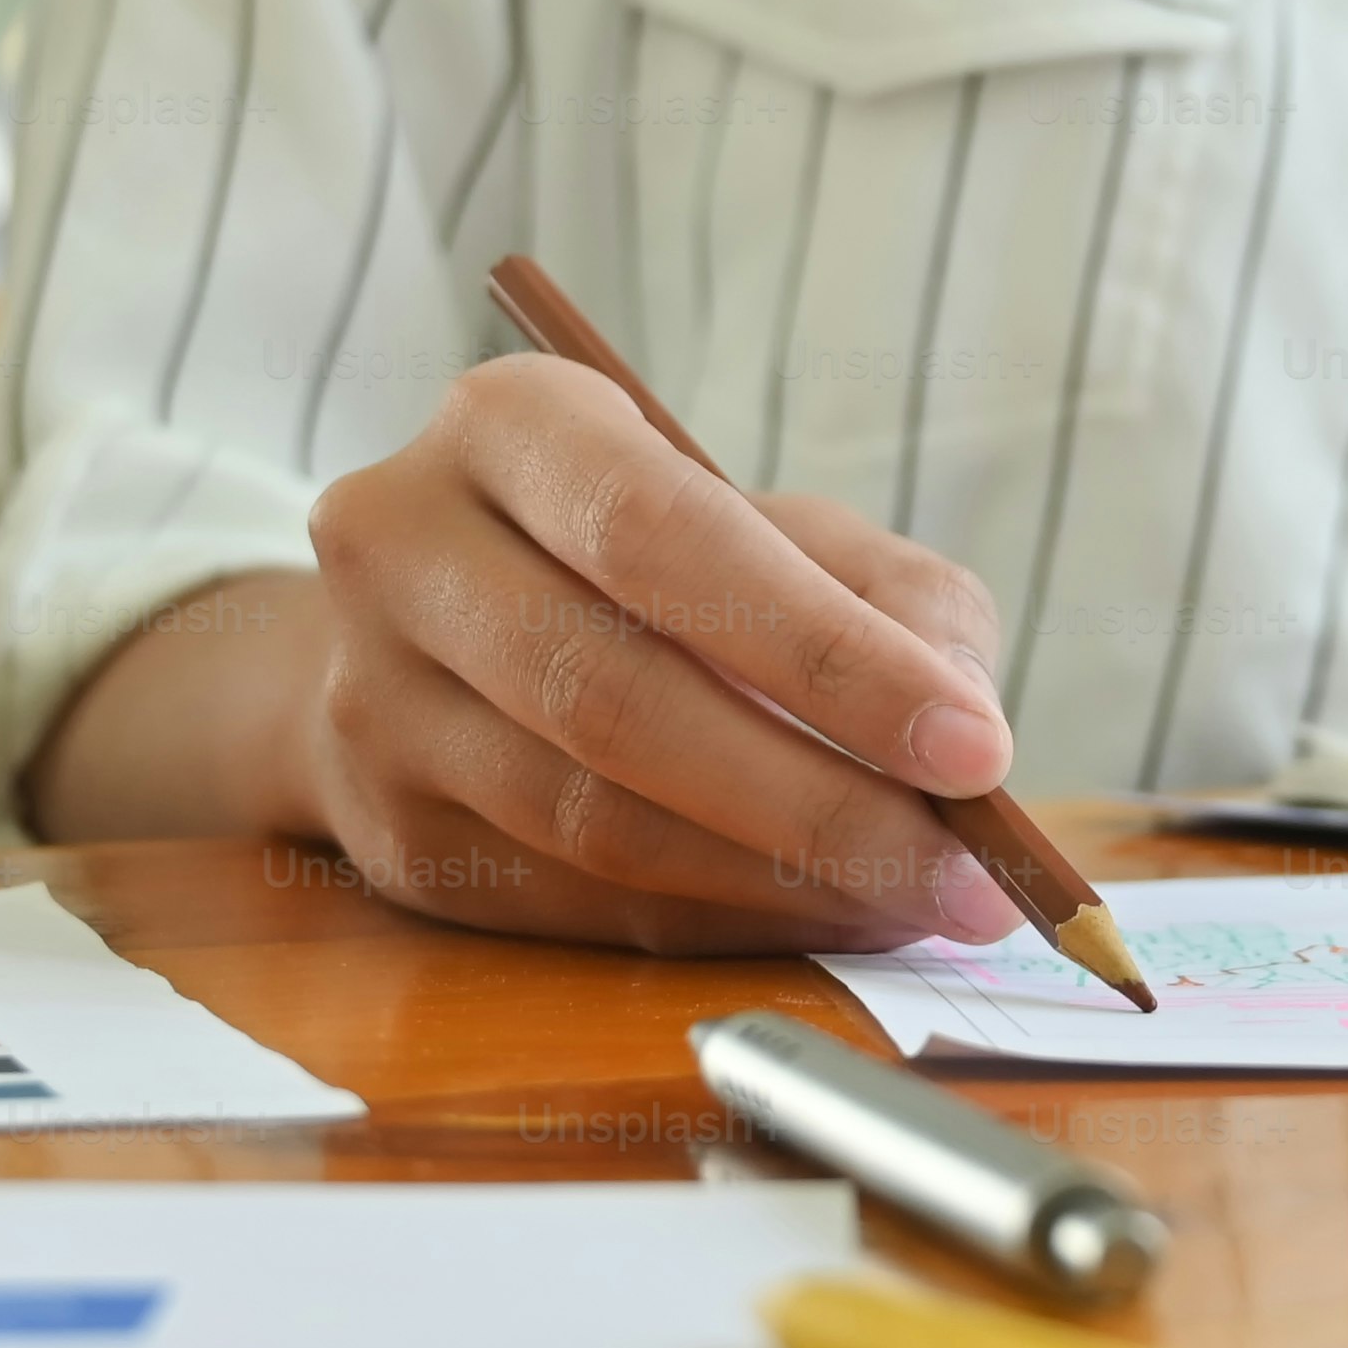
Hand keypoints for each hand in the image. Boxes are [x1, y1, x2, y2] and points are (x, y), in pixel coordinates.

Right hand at [273, 354, 1022, 954]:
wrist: (426, 634)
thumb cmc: (645, 566)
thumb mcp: (771, 526)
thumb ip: (887, 597)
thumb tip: (964, 725)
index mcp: (512, 426)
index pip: (663, 538)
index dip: (825, 653)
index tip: (972, 745)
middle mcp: (406, 549)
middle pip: (615, 699)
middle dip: (818, 800)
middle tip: (965, 870)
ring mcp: (375, 698)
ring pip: (590, 820)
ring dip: (776, 880)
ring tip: (913, 899)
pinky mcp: (388, 831)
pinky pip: (573, 902)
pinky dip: (715, 921)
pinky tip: (815, 917)